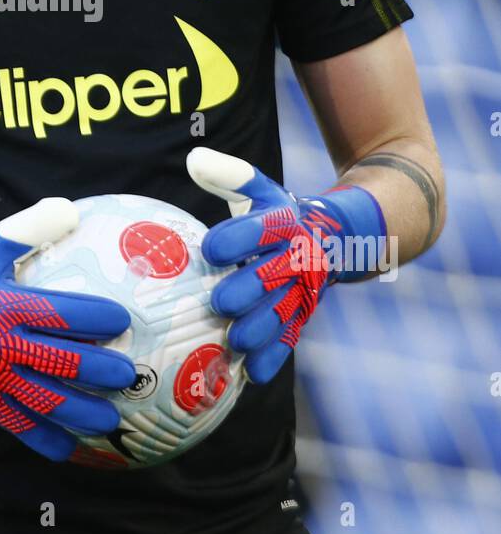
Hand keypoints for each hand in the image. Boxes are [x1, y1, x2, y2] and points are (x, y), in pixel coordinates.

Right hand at [0, 198, 135, 460]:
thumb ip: (28, 228)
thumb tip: (71, 209)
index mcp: (6, 305)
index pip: (62, 313)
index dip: (97, 317)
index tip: (124, 319)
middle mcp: (1, 344)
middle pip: (61, 363)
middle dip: (100, 372)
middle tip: (130, 376)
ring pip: (44, 402)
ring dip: (80, 414)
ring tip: (111, 421)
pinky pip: (16, 424)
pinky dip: (42, 440)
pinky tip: (68, 450)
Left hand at [186, 147, 385, 382]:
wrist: (340, 239)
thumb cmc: (280, 213)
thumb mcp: (261, 189)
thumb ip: (228, 174)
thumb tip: (193, 159)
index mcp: (282, 223)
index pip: (259, 229)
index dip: (236, 239)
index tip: (210, 250)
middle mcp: (296, 257)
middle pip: (271, 275)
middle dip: (246, 290)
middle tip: (220, 302)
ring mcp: (302, 289)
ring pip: (283, 312)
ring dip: (260, 329)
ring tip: (235, 342)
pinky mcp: (303, 314)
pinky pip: (291, 336)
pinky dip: (274, 356)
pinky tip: (252, 374)